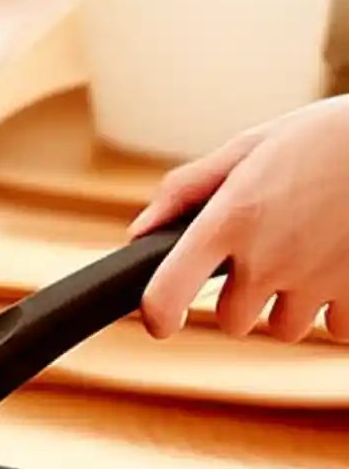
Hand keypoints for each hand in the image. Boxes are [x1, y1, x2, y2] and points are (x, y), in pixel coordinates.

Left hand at [130, 94, 348, 343]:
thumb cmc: (324, 137)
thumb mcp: (251, 147)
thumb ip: (187, 189)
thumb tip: (140, 232)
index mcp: (229, 220)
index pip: (168, 292)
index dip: (159, 316)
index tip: (164, 322)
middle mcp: (267, 258)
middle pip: (233, 320)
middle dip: (242, 299)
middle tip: (266, 259)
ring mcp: (315, 280)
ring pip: (284, 328)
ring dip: (290, 306)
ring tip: (308, 258)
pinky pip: (335, 330)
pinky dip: (337, 310)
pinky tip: (341, 268)